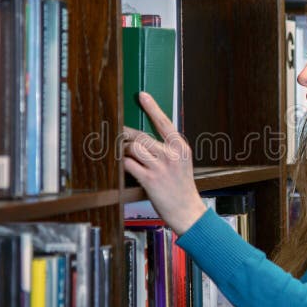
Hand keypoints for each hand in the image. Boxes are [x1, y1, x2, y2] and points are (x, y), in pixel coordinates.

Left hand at [122, 92, 207, 234]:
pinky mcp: (150, 180)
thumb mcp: (182, 163)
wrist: (187, 211)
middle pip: (141, 136)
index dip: (152, 107)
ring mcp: (160, 167)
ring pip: (133, 148)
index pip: (164, 122)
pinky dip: (123, 163)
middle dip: (126, 135)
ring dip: (124, 151)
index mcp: (180, 147)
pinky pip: (129, 164)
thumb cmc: (182, 187)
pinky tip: (125, 166)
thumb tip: (145, 139)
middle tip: (118, 135)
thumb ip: (169, 148)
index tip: (142, 95)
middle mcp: (171, 154)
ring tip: (124, 155)